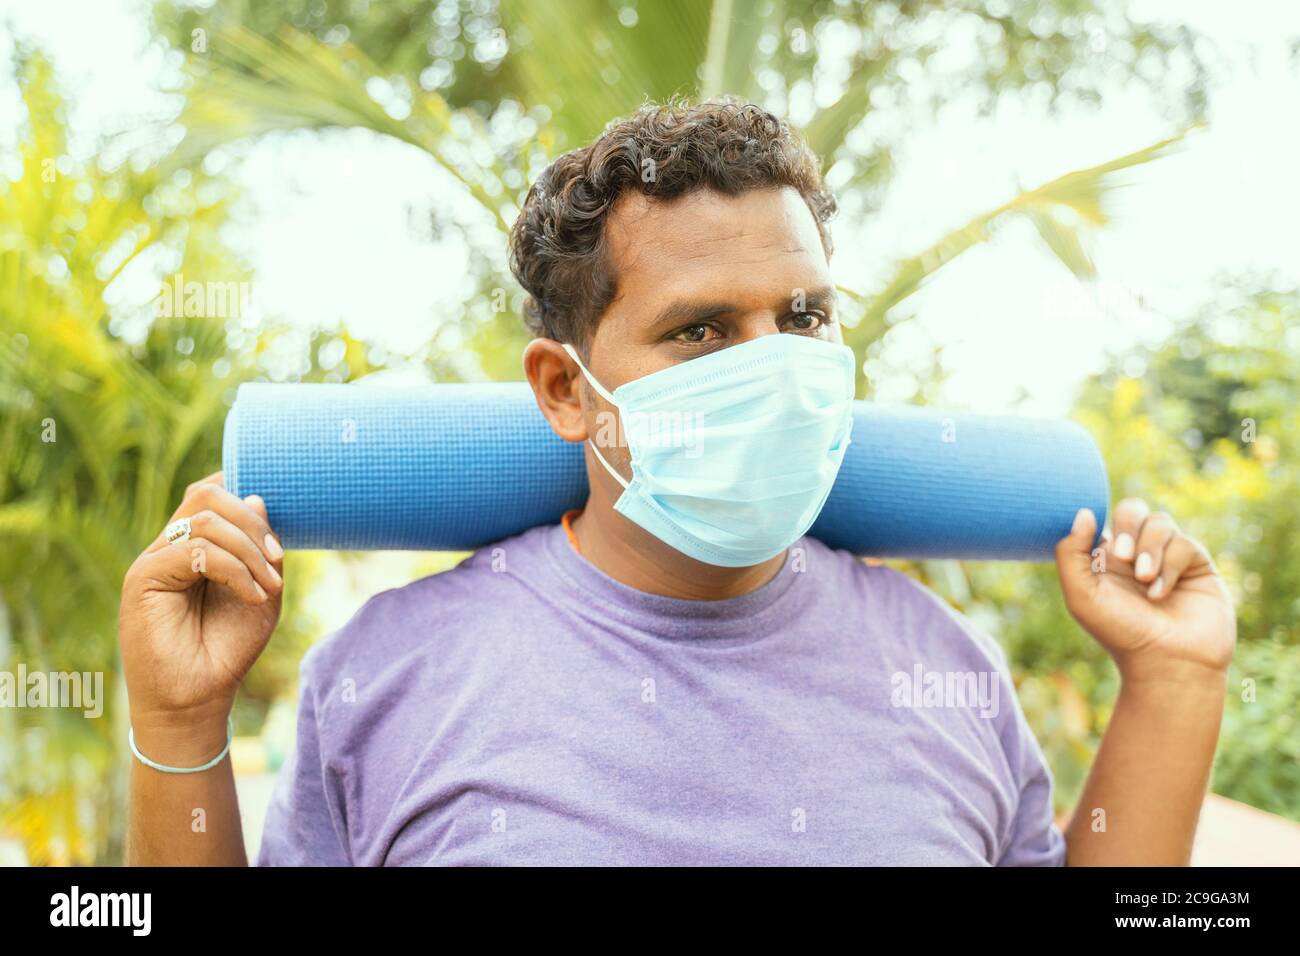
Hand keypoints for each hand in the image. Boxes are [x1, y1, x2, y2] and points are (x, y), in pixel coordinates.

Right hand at [119, 472, 284, 752]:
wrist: (198, 697)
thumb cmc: (228, 647)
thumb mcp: (263, 592)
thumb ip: (263, 550)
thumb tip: (257, 499)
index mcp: (196, 544)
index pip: (212, 493)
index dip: (248, 498)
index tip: (279, 539)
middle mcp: (171, 546)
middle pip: (208, 496)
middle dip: (253, 522)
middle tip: (277, 560)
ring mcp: (154, 560)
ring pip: (205, 520)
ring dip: (249, 550)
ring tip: (269, 586)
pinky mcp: (143, 578)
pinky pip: (196, 552)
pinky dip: (234, 570)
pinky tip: (252, 596)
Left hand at [1055, 499, 1235, 683]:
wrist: (1166, 662)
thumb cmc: (1120, 633)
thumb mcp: (1082, 596)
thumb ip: (1071, 553)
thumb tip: (1083, 512)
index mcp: (1105, 558)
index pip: (1101, 516)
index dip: (1099, 518)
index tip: (1098, 542)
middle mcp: (1136, 554)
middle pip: (1133, 509)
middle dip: (1128, 526)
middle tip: (1123, 556)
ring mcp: (1167, 557)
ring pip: (1160, 522)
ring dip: (1149, 549)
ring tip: (1144, 580)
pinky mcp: (1196, 565)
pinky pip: (1184, 544)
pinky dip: (1169, 566)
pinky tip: (1160, 593)